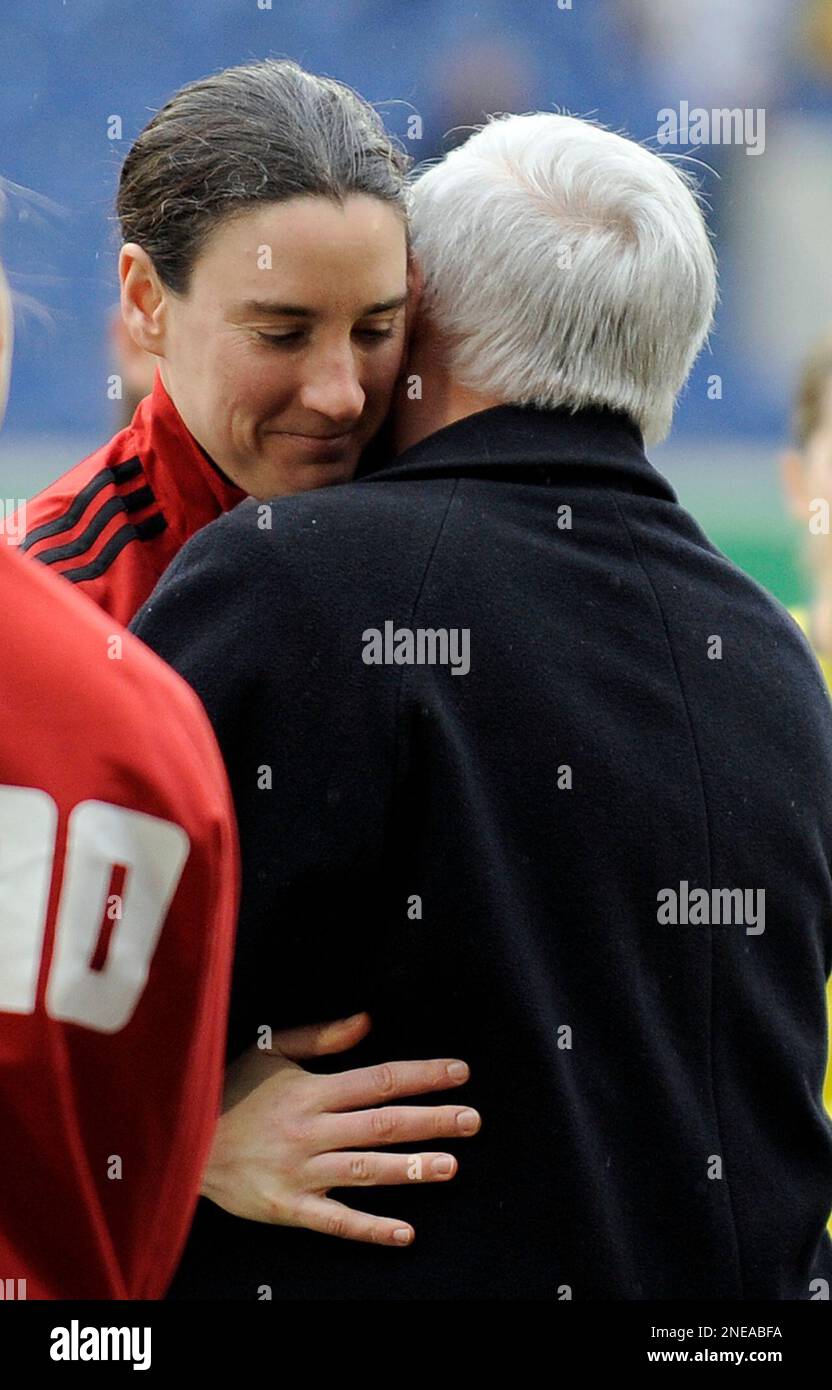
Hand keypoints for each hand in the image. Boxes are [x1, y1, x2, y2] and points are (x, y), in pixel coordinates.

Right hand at [201, 1012, 480, 1244]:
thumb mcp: (269, 1051)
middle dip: (431, 1120)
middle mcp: (310, 1130)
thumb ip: (321, 1038)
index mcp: (309, 1090)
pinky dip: (371, 1228)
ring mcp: (300, 1171)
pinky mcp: (287, 1207)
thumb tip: (368, 1020)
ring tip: (452, 1166)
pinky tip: (405, 1232)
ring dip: (411, 1169)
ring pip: (365, 1171)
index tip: (460, 1073)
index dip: (422, 1075)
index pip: (379, 1079)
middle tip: (473, 1120)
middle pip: (382, 1124)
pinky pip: (335, 1219)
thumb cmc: (228, 1091)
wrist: (178, 1141)